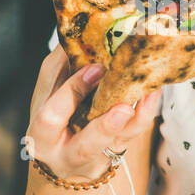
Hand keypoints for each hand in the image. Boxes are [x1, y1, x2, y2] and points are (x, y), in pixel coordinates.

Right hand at [24, 44, 160, 182]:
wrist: (64, 162)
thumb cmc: (54, 121)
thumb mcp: (46, 95)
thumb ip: (58, 68)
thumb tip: (75, 33)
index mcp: (42, 136)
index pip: (53, 116)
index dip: (72, 91)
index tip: (94, 68)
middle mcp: (68, 154)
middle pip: (86, 145)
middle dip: (105, 126)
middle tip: (124, 105)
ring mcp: (96, 156)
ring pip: (117, 143)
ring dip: (136, 119)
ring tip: (149, 94)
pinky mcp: (116, 152)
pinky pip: (134, 135)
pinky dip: (145, 113)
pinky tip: (153, 93)